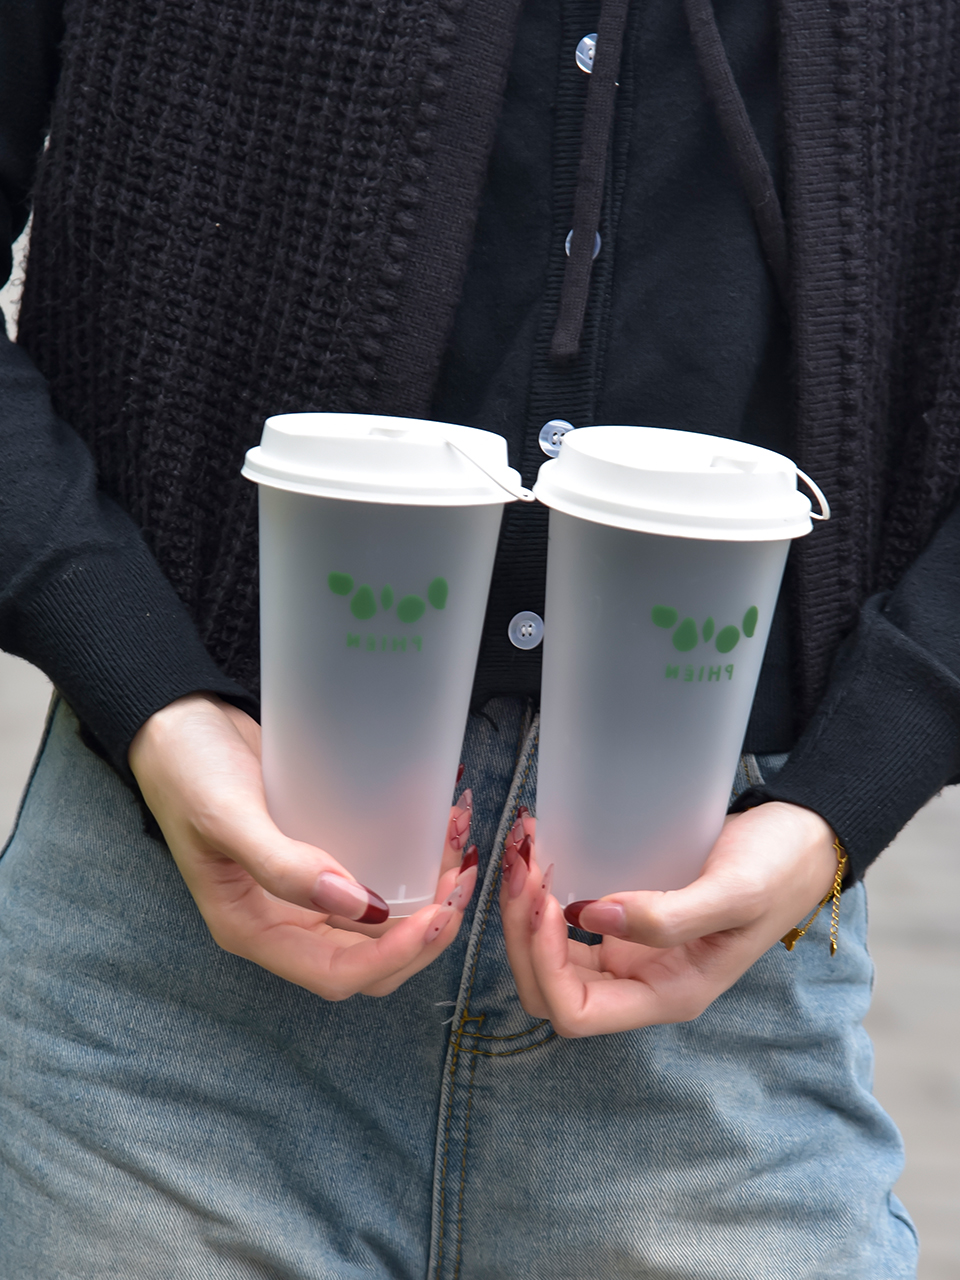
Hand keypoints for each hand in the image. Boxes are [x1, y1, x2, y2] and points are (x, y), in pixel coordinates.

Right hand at [129, 693, 477, 998]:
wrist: (177, 720)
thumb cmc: (188, 771)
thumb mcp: (227, 817)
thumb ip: (284, 867)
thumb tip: (361, 908)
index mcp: (253, 929)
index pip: (336, 972)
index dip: (393, 956)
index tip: (437, 914)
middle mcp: (283, 920)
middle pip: (370, 956)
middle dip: (424, 928)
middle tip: (460, 879)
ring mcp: (305, 889)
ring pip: (382, 917)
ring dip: (427, 892)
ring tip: (456, 843)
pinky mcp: (323, 853)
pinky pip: (377, 871)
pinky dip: (412, 856)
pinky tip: (435, 824)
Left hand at [499, 802, 838, 1036]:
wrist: (802, 839)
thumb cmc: (779, 870)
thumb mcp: (735, 894)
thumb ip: (667, 918)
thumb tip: (588, 918)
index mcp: (668, 994)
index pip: (577, 1014)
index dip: (545, 965)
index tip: (545, 901)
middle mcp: (642, 981)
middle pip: (550, 987)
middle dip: (521, 934)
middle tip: (522, 869)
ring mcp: (630, 951)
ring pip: (548, 955)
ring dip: (524, 911)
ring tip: (524, 855)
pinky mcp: (625, 917)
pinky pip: (565, 920)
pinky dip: (544, 891)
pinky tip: (542, 851)